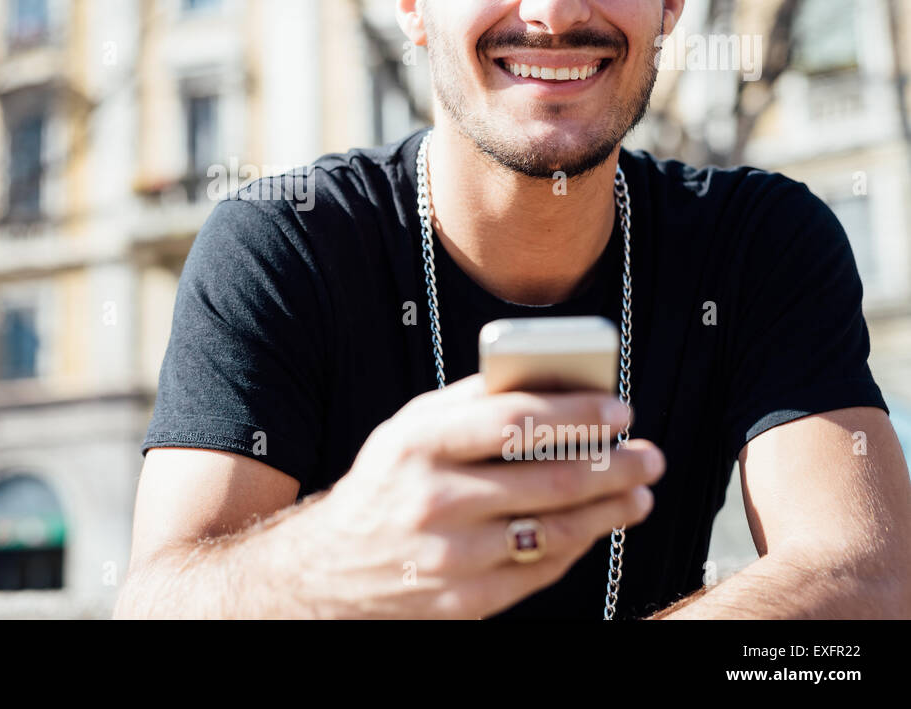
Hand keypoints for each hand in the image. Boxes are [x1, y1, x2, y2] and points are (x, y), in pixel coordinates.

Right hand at [300, 372, 663, 617]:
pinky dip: (575, 547)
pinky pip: (538, 571)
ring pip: (554, 530)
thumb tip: (546, 378)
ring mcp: (451, 557)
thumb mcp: (407, 429)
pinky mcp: (464, 600)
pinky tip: (594, 529)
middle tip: (650, 457)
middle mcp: (434, 499)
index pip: (515, 420)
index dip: (577, 415)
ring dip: (609, 512)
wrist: (329, 569)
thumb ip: (469, 402)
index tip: (620, 412)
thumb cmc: (384, 485)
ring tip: (639, 495)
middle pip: (548, 479)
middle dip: (613, 466)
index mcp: (419, 444)